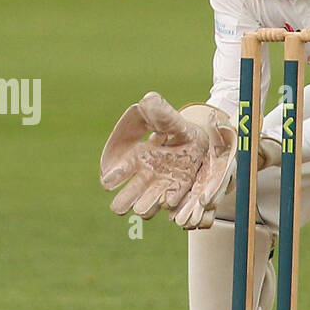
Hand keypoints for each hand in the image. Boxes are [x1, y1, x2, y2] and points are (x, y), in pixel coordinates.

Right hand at [99, 92, 237, 226]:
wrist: (201, 140)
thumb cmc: (177, 127)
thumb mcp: (169, 116)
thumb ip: (158, 111)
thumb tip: (146, 101)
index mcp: (135, 158)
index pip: (118, 172)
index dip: (113, 176)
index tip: (107, 181)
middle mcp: (145, 177)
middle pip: (126, 198)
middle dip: (124, 201)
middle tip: (123, 206)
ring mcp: (162, 188)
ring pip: (147, 206)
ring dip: (147, 206)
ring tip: (147, 205)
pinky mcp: (180, 194)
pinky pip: (172, 208)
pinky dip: (172, 208)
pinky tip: (173, 204)